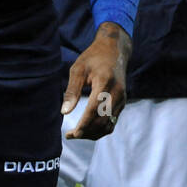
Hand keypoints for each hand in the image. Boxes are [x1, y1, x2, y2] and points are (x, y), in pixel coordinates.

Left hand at [62, 21, 129, 139]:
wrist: (115, 50)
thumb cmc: (93, 57)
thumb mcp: (78, 69)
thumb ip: (72, 90)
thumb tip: (64, 112)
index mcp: (105, 82)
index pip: (94, 109)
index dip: (83, 124)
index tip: (71, 134)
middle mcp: (117, 92)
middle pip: (102, 120)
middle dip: (86, 132)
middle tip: (70, 135)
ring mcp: (122, 98)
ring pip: (109, 124)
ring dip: (94, 133)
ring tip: (78, 134)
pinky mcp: (122, 102)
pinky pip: (113, 121)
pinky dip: (101, 129)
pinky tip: (88, 129)